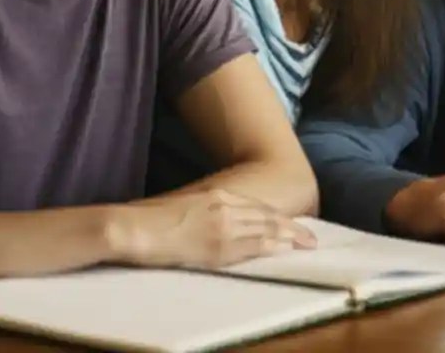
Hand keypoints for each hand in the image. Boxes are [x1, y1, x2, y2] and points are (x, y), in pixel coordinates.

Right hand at [109, 189, 316, 268]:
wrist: (132, 226)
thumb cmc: (150, 220)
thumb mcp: (187, 207)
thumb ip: (206, 212)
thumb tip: (213, 223)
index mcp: (218, 194)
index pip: (257, 207)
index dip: (278, 217)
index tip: (293, 223)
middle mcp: (226, 206)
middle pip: (268, 216)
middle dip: (292, 226)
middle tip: (311, 237)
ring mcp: (224, 225)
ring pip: (267, 229)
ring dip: (289, 236)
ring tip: (307, 244)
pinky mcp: (218, 244)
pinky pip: (253, 245)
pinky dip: (272, 247)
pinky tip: (285, 250)